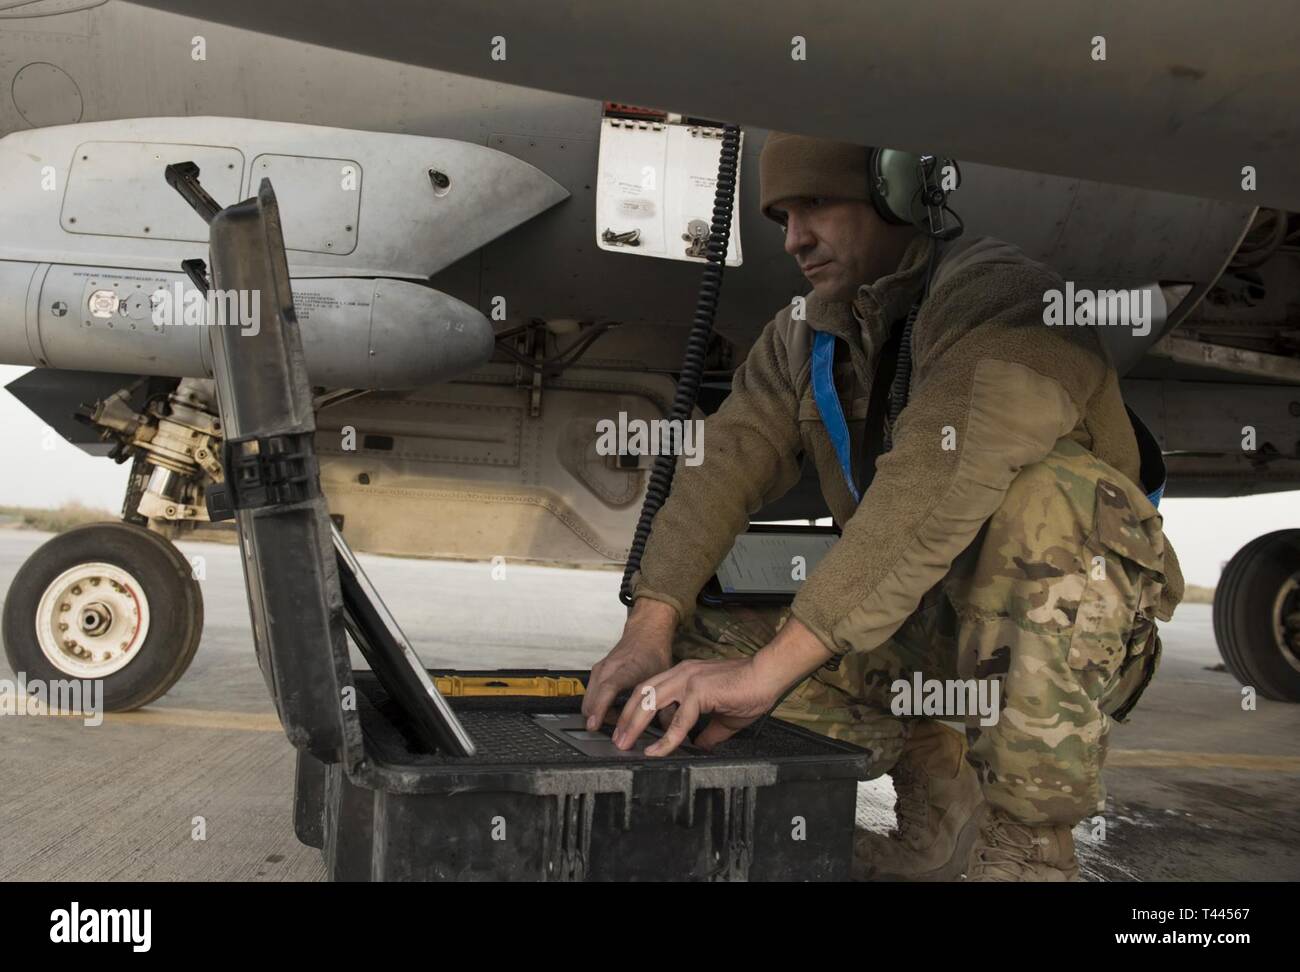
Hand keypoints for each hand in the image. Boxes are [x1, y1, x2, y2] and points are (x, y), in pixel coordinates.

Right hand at [582, 598, 677, 730]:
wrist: (645, 634)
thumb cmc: (653, 654)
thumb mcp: (663, 679)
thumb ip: (666, 706)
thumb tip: (671, 731)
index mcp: (625, 669)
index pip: (608, 690)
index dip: (600, 709)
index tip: (594, 725)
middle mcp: (608, 668)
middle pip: (592, 700)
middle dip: (600, 720)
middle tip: (618, 731)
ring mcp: (599, 669)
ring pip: (589, 700)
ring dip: (598, 714)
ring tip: (619, 720)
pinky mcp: (596, 672)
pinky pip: (591, 694)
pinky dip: (597, 706)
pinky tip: (613, 709)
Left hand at [612, 617, 833, 756]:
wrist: (769, 676)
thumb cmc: (750, 692)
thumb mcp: (723, 717)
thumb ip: (707, 731)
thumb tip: (698, 746)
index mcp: (684, 675)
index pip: (650, 689)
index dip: (635, 708)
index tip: (627, 729)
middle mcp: (681, 673)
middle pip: (642, 692)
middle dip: (626, 716)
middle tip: (617, 739)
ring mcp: (689, 680)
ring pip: (650, 701)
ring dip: (634, 724)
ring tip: (626, 744)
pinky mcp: (700, 690)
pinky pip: (678, 720)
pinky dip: (666, 739)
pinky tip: (657, 752)